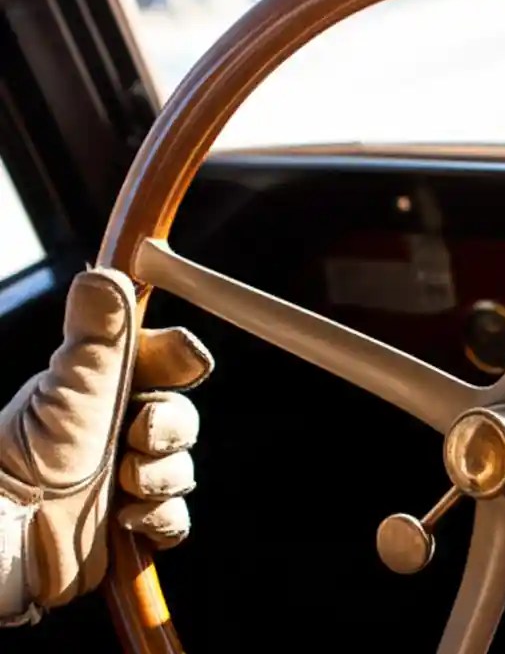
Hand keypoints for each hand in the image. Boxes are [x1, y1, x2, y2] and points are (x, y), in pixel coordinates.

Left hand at [0, 269, 211, 623]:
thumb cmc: (14, 468)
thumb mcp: (65, 395)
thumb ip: (96, 340)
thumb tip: (106, 274)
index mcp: (94, 394)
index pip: (158, 362)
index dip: (178, 360)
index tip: (186, 360)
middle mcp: (109, 436)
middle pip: (180, 417)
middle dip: (171, 427)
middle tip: (140, 437)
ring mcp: (120, 484)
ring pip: (182, 468)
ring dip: (164, 477)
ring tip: (126, 487)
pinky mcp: (127, 531)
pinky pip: (174, 519)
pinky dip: (163, 519)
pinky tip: (130, 521)